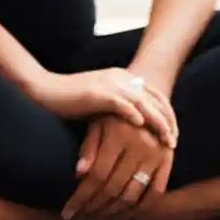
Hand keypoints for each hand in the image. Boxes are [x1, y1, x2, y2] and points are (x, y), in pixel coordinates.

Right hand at [32, 69, 176, 146]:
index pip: (156, 96)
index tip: (173, 135)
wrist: (45, 91)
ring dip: (157, 122)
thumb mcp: (101, 104)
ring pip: (143, 102)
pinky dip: (133, 114)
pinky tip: (142, 127)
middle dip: (167, 121)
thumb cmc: (71, 101)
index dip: (168, 115)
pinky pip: (121, 103)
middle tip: (174, 142)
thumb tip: (139, 126)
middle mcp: (121, 78)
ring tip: (166, 140)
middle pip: (155, 99)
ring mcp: (110, 84)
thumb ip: (120, 109)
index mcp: (124, 78)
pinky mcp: (97, 92)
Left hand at [63, 116, 173, 219]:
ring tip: (96, 217)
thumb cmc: (114, 115)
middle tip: (79, 217)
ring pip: (132, 194)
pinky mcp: (167, 161)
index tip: (67, 212)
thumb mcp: (97, 123)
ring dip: (112, 211)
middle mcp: (140, 147)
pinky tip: (122, 214)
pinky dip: (139, 207)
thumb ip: (88, 147)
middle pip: (113, 188)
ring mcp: (156, 156)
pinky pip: (155, 192)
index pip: (97, 175)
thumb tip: (78, 175)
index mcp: (120, 136)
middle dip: (92, 207)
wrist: (146, 102)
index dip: (81, 196)